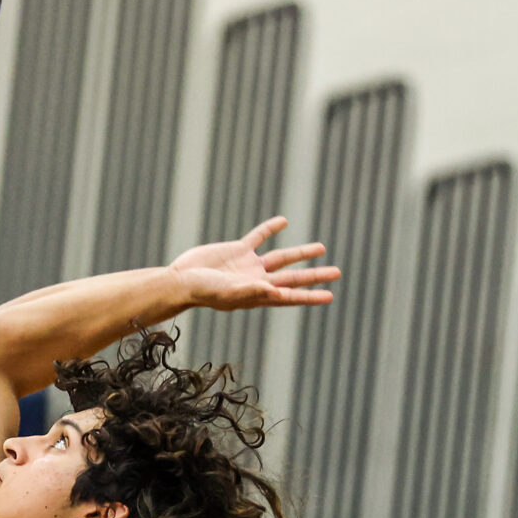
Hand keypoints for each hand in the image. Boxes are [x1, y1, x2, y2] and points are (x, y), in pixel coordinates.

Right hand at [168, 216, 339, 310]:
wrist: (180, 280)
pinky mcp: (237, 250)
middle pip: (292, 277)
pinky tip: (283, 222)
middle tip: (336, 273)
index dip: (310, 296)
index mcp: (258, 294)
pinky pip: (259, 237)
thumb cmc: (203, 292)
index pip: (290, 296)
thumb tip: (278, 294)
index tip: (330, 295)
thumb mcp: (229, 293)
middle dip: (314, 276)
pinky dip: (270, 229)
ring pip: (281, 258)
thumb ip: (253, 293)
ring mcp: (248, 265)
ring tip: (321, 248)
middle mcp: (257, 280)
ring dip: (300, 253)